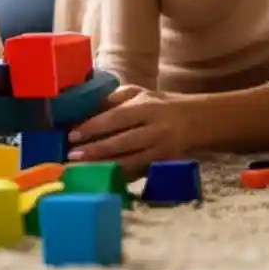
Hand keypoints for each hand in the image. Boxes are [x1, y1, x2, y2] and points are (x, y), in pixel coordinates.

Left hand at [66, 85, 189, 178]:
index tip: (72, 135)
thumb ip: (112, 99)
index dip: (93, 127)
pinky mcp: (165, 166)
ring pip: (130, 162)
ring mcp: (163, 151)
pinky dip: (119, 175)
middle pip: (123, 142)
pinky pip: (139, 173)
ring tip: (81, 168)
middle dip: (95, 150)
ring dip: (104, 166)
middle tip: (71, 155)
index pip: (117, 117)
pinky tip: (101, 176)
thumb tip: (82, 109)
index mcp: (148, 107)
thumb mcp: (138, 93)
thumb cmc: (159, 104)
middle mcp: (157, 129)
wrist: (197, 120)